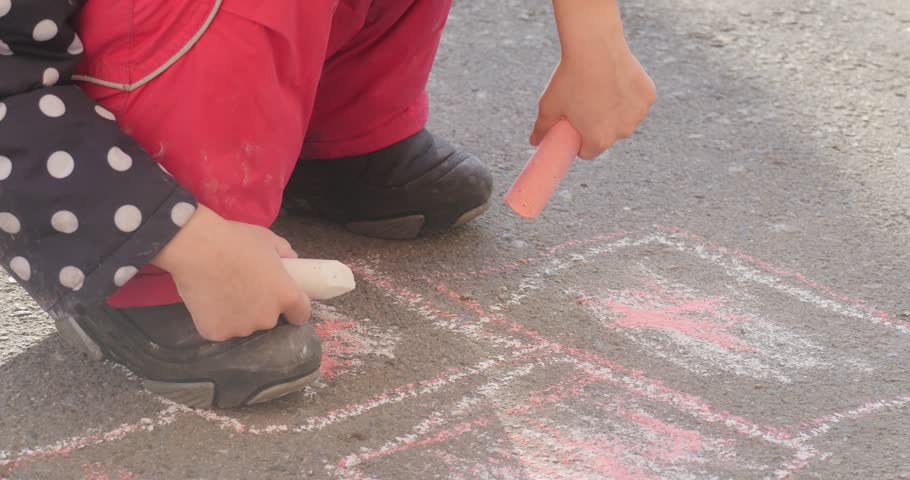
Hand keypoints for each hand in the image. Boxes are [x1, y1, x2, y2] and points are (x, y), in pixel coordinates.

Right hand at [151, 205, 310, 341]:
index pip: (301, 314)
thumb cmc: (236, 240)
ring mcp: (242, 328)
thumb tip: (292, 260)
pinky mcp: (217, 333)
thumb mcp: (269, 240)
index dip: (294, 308)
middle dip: (262, 307)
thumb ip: (286, 253)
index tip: (284, 303)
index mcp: (287, 296)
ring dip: (239, 314)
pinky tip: (208, 300)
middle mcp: (268, 318)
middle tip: (245, 287)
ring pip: (245, 325)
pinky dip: (216, 318)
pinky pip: (221, 328)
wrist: (196, 247)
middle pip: (270, 319)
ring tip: (223, 291)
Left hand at [532, 0, 655, 159]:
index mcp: (598, 140)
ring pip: (624, 118)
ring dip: (616, 111)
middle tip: (586, 102)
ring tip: (601, 89)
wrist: (594, 47)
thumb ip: (542, 128)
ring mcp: (638, 114)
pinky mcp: (648, 96)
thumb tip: (534, 141)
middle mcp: (622, 132)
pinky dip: (629, 95)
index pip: (588, 151)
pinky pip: (637, 102)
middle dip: (598, 125)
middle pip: (608, 135)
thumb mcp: (549, 106)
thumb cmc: (569, 78)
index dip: (579, 140)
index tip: (575, 125)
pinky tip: (617, 80)